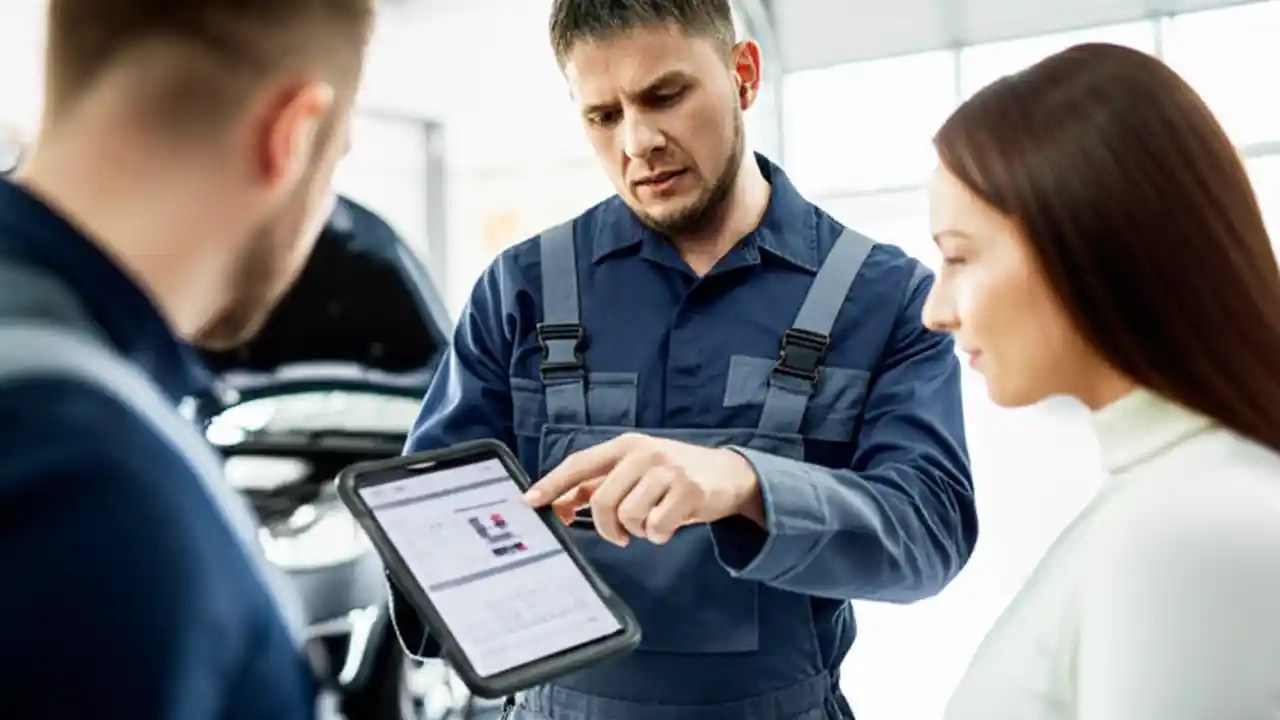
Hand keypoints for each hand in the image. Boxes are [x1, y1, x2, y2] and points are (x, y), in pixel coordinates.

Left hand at [523, 433, 763, 545]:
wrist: (728, 475)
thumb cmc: (673, 476)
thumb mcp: (635, 472)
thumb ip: (598, 485)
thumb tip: (558, 506)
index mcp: (625, 446)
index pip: (580, 464)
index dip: (552, 484)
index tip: (530, 501)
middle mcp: (644, 453)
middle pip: (602, 500)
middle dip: (606, 527)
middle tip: (619, 534)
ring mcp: (668, 470)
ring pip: (628, 516)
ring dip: (636, 531)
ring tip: (651, 522)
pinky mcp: (689, 491)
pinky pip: (656, 527)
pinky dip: (658, 535)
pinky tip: (668, 524)